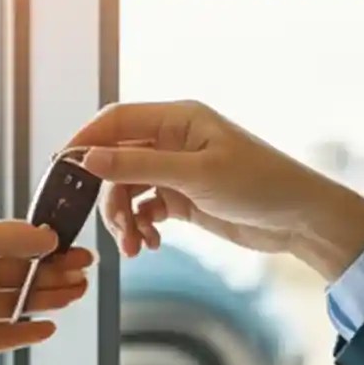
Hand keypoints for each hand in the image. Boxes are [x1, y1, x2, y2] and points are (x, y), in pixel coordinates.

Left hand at [0, 221, 90, 364]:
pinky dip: (29, 332)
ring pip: (22, 304)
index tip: (79, 251)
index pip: (22, 248)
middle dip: (57, 275)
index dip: (52, 250)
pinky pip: (8, 335)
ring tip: (76, 295)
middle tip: (85, 275)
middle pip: (27, 276)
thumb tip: (50, 237)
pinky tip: (49, 326)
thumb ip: (15, 237)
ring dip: (50, 299)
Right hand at [67, 101, 363, 280]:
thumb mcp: (196, 175)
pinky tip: (150, 243)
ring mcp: (177, 170)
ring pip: (129, 191)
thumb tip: (89, 159)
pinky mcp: (183, 198)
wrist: (299, 219)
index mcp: (178, 119)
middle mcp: (174, 140)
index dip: (86, 142)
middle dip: (108, 197)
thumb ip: (140, 168)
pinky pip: (146, 209)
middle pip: (117, 162)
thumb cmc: (261, 185)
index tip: (63, 170)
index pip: (116, 121)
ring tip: (135, 246)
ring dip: (124, 219)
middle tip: (113, 228)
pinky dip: (142, 227)